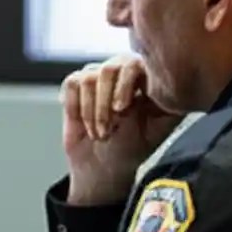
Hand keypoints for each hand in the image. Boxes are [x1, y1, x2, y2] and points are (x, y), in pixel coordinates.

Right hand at [60, 55, 182, 204]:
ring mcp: (100, 79)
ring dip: (90, 112)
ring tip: (99, 133)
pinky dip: (75, 106)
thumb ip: (159, 103)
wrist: (102, 167)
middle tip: (107, 130)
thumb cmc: (132, 150)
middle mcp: (123, 74)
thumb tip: (158, 85)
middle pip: (109, 68)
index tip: (120, 109)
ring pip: (88, 78)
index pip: (136, 63)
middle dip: (104, 105)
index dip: (125, 84)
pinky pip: (72, 84)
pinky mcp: (78, 86)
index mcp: (147, 81)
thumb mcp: (155, 130)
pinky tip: (82, 121)